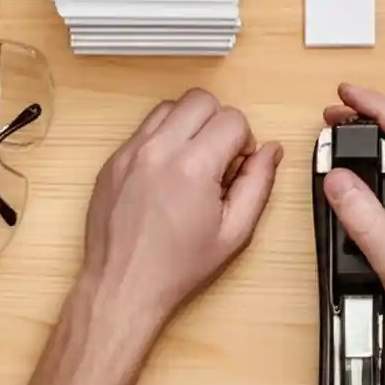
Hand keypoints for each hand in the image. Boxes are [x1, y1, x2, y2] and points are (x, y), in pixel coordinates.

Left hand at [76, 88, 282, 333]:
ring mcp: (129, 152)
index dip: (244, 141)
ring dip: (188, 125)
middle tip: (218, 158)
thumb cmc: (178, 267)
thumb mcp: (234, 233)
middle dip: (219, 123)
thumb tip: (271, 150)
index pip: (232, 118)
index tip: (237, 168)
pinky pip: (144, 128)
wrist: (123, 285)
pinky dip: (162, 139)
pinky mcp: (112, 160)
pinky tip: (167, 173)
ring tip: (191, 162)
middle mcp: (158, 150)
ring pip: (169, 106)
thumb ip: (258, 184)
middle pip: (201, 99)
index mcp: (192, 167)